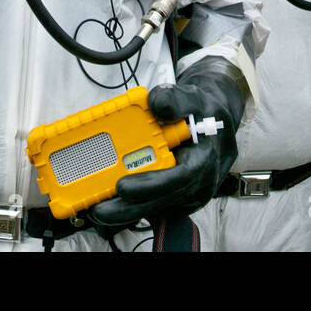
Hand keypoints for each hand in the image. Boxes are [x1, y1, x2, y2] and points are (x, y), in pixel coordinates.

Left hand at [89, 59, 244, 226]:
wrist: (214, 121)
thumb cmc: (201, 112)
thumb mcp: (191, 96)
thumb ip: (173, 98)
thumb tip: (157, 104)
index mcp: (204, 158)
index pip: (180, 178)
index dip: (151, 186)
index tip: (122, 186)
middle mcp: (198, 182)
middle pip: (164, 201)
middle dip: (130, 208)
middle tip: (100, 209)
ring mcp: (187, 194)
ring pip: (157, 209)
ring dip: (127, 213)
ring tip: (96, 210)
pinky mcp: (176, 198)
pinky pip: (154, 208)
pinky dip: (131, 209)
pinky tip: (108, 204)